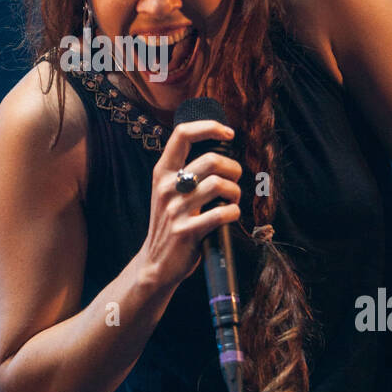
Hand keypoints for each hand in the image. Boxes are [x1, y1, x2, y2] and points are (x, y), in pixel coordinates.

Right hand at [139, 119, 241, 288]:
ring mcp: (175, 210)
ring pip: (220, 185)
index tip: (229, 133)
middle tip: (234, 182)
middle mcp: (166, 187)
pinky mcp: (186, 231)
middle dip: (233, 169)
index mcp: (162, 172)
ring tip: (232, 201)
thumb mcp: (169, 191)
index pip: (182, 134)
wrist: (156, 263)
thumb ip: (187, 170)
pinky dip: (234, 213)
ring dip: (235, 192)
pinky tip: (230, 216)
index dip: (209, 127)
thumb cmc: (171, 223)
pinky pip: (222, 213)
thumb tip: (222, 149)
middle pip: (212, 160)